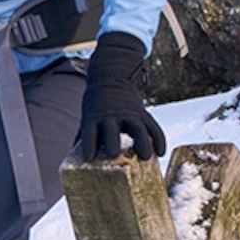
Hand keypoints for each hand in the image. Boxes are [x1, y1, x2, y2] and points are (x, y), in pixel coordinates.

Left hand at [77, 31, 164, 161]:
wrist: (110, 78)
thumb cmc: (96, 105)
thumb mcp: (87, 116)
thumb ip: (84, 136)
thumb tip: (79, 161)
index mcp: (93, 117)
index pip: (89, 131)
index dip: (88, 144)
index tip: (89, 158)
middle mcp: (111, 115)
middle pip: (112, 129)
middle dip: (112, 142)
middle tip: (113, 155)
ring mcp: (128, 112)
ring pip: (138, 127)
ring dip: (142, 143)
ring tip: (145, 157)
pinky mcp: (141, 112)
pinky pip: (153, 126)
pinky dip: (158, 139)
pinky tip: (160, 153)